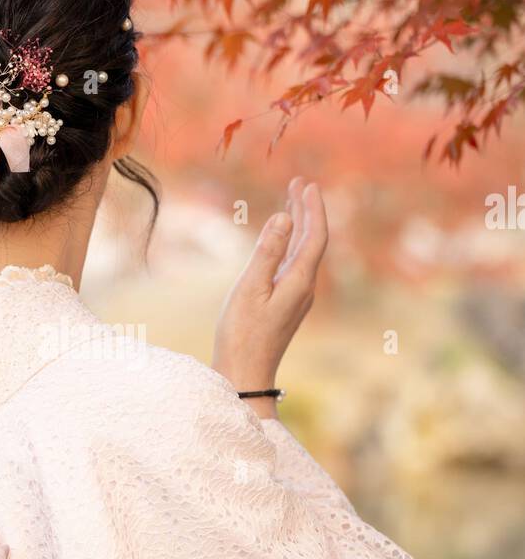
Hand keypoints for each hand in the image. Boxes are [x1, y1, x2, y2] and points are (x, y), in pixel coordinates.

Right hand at [213, 178, 328, 415]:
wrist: (245, 375)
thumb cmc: (243, 335)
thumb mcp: (250, 289)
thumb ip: (267, 252)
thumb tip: (284, 217)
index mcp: (300, 281)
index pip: (315, 236)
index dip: (313, 208)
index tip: (306, 184)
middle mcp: (304, 288)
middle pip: (312, 241)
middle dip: (307, 211)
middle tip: (299, 183)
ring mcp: (296, 297)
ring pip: (302, 252)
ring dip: (299, 226)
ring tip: (291, 202)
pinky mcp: (285, 304)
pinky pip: (293, 265)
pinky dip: (289, 244)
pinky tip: (280, 240)